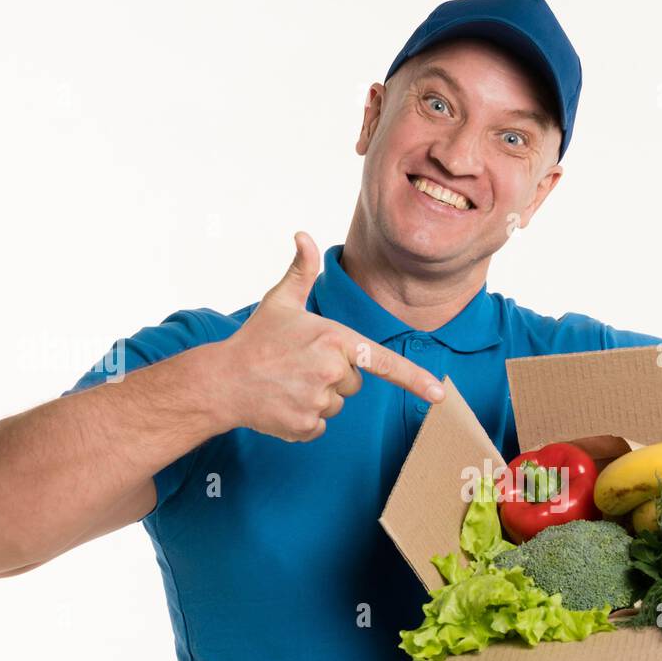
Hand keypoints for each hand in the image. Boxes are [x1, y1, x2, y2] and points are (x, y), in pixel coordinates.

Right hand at [215, 231, 445, 441]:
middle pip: (355, 383)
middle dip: (334, 377)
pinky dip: (305, 418)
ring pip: (338, 405)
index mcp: (334, 339)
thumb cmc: (256, 339)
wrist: (221, 381)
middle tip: (299, 366)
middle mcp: (331, 372)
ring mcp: (318, 401)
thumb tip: (303, 234)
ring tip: (289, 384)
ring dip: (319, 398)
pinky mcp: (305, 425)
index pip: (383, 362)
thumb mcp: (280, 302)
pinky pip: (320, 425)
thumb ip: (300, 271)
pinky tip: (283, 403)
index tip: (440, 394)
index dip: (415, 379)